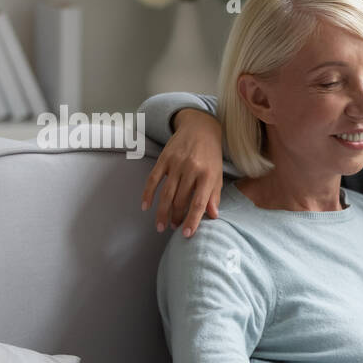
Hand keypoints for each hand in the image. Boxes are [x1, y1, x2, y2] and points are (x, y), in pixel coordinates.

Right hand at [141, 109, 224, 237]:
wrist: (200, 127)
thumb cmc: (211, 155)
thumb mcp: (217, 175)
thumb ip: (214, 195)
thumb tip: (213, 216)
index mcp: (207, 175)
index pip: (198, 203)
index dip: (192, 221)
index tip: (186, 234)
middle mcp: (191, 170)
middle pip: (180, 201)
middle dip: (175, 217)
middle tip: (173, 228)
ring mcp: (176, 164)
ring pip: (166, 194)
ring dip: (162, 212)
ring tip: (161, 225)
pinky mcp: (164, 158)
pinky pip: (153, 179)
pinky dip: (148, 194)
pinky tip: (145, 207)